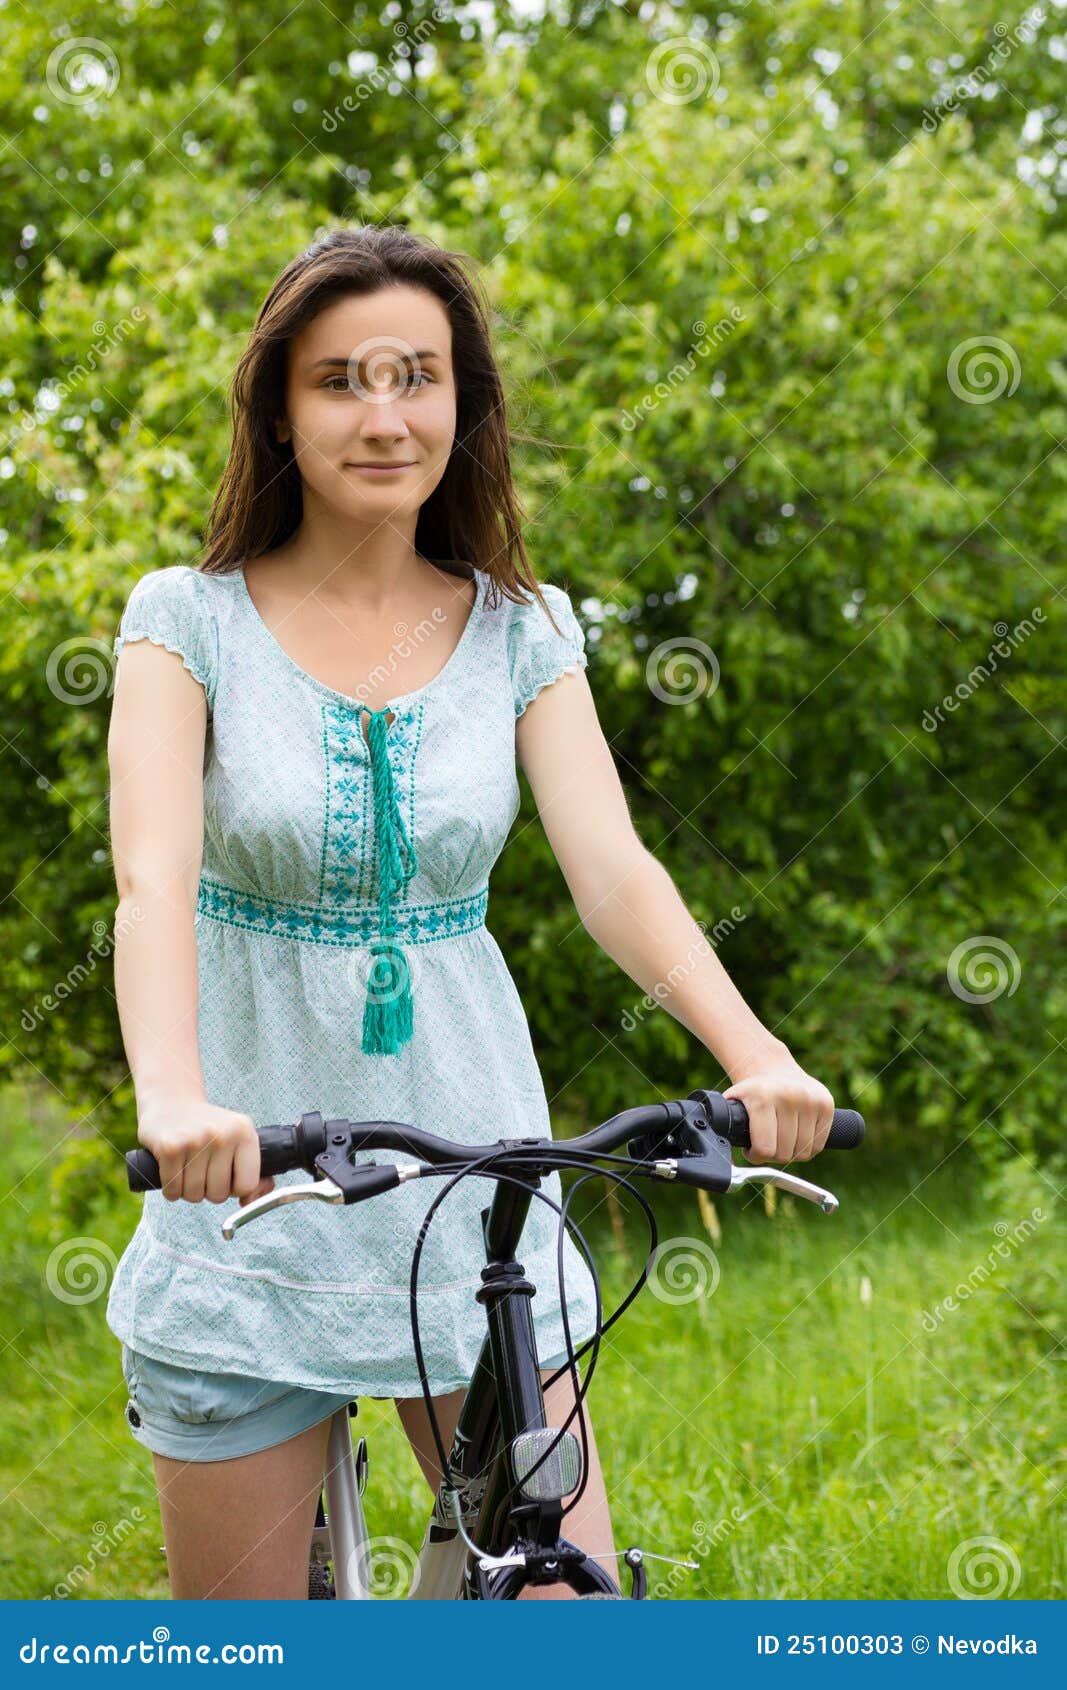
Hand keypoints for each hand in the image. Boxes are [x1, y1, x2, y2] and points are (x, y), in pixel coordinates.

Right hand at [136, 1093, 275, 1204]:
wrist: (171, 1100)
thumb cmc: (208, 1129)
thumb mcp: (237, 1140)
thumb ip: (253, 1173)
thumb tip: (251, 1202)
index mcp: (245, 1132)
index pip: (247, 1185)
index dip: (234, 1189)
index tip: (226, 1176)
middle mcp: (222, 1135)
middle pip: (218, 1194)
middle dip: (208, 1190)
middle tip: (202, 1170)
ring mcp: (195, 1140)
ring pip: (194, 1195)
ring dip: (188, 1190)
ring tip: (188, 1168)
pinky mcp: (170, 1147)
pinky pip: (172, 1190)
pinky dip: (171, 1189)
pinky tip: (172, 1170)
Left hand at [721, 1052, 834, 1164]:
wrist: (772, 1066)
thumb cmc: (751, 1092)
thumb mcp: (732, 1106)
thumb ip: (725, 1134)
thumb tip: (727, 1168)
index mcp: (763, 1098)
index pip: (766, 1149)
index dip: (756, 1156)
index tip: (752, 1150)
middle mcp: (790, 1096)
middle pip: (785, 1154)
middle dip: (773, 1154)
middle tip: (766, 1142)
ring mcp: (811, 1100)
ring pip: (804, 1152)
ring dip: (791, 1152)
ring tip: (780, 1138)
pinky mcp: (827, 1103)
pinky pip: (819, 1144)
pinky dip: (807, 1146)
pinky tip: (796, 1134)